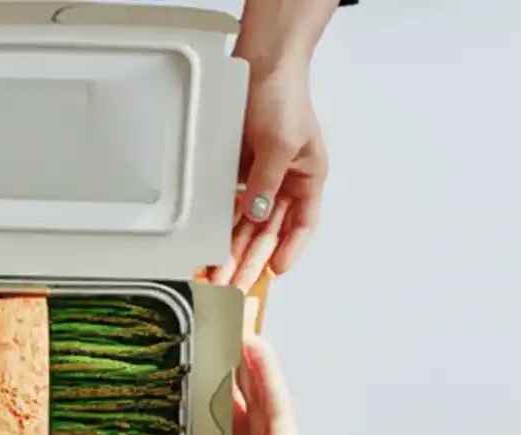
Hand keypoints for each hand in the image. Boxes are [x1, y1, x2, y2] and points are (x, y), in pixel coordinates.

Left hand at [212, 61, 326, 291]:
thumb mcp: (280, 143)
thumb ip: (267, 183)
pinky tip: (212, 244)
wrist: (261, 64)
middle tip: (235, 284)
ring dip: (234, 248)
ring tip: (218, 273)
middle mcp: (286, 181)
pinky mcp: (241, 171)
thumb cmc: (283, 95)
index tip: (274, 273)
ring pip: (249, 224)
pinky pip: (232, 205)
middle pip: (271, 231)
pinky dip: (223, 225)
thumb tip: (256, 215)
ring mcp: (262, 177)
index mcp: (308, 177)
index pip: (303, 224)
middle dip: (252, 259)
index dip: (291, 250)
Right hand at [226, 337, 312, 434]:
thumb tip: (276, 426)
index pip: (276, 402)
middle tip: (235, 333)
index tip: (253, 341)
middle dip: (250, 367)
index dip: (265, 370)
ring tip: (221, 358)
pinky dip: (222, 415)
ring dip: (235, 387)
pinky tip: (213, 405)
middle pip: (261, 401)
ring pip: (244, 415)